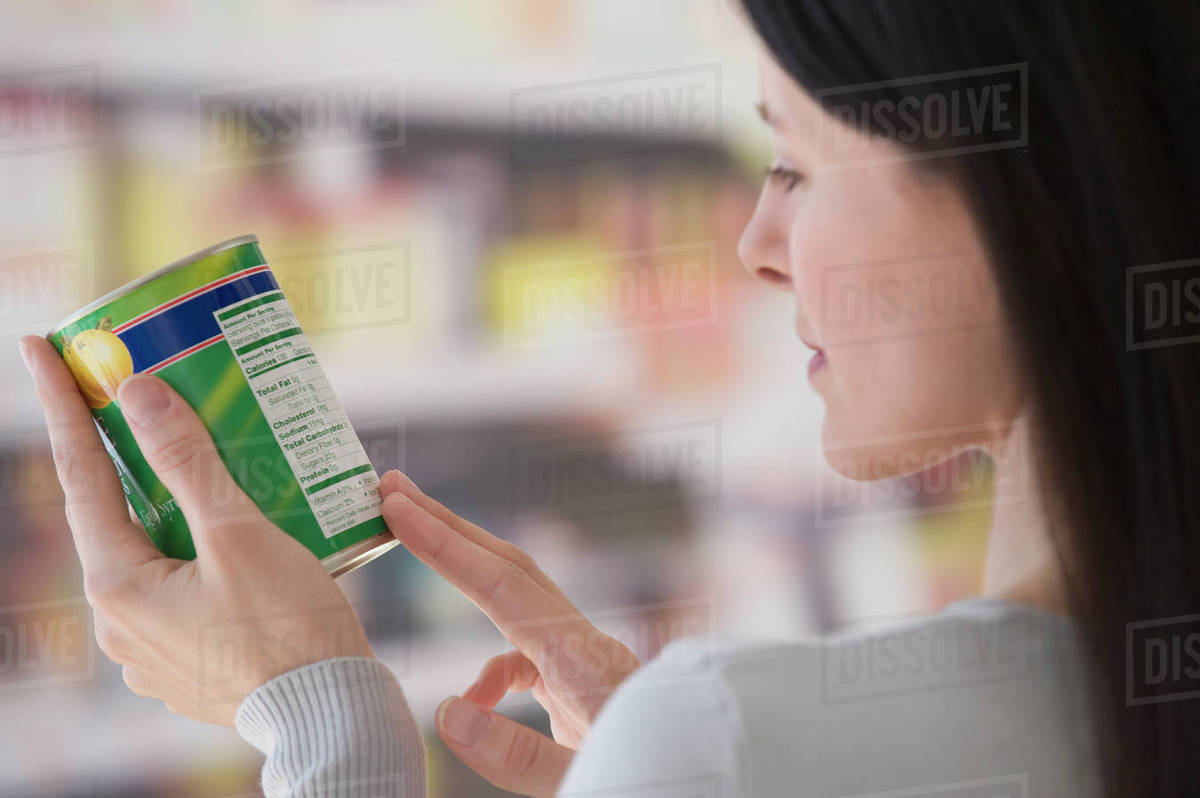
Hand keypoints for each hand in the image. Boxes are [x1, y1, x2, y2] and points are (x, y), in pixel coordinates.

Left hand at [20, 336, 372, 726]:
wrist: (329, 713)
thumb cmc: (288, 629)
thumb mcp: (239, 535)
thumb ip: (188, 464)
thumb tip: (139, 395)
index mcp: (119, 585)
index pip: (80, 475)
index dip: (60, 407)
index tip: (40, 350)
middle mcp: (120, 621)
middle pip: (116, 513)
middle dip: (129, 457)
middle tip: (148, 403)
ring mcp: (152, 646)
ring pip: (153, 552)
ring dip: (173, 508)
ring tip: (215, 473)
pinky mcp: (189, 658)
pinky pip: (181, 586)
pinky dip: (198, 550)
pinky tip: (238, 538)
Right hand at [378, 471, 640, 797]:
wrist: (702, 781)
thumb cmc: (651, 777)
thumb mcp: (579, 781)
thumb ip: (516, 754)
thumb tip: (446, 710)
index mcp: (585, 663)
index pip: (503, 586)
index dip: (445, 547)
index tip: (398, 509)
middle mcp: (586, 647)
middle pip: (509, 567)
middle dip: (449, 526)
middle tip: (393, 489)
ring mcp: (586, 660)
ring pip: (514, 601)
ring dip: (462, 579)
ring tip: (411, 563)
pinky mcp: (583, 682)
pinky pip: (525, 650)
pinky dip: (489, 665)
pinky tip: (472, 704)